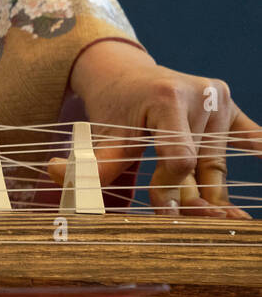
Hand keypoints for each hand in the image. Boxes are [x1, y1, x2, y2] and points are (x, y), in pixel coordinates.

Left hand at [53, 39, 261, 216]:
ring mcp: (220, 100)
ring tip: (207, 213)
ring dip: (209, 192)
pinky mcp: (232, 107)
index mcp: (167, 97)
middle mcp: (201, 95)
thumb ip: (89, 164)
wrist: (127, 75)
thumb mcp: (102, 135)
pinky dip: (257, 149)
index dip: (167, 187)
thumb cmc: (113, 108)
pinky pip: (251, 136)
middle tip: (183, 221)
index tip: (156, 207)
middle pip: (202, 164)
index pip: (179, 158)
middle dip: (190, 197)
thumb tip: (54, 174)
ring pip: (218, 164)